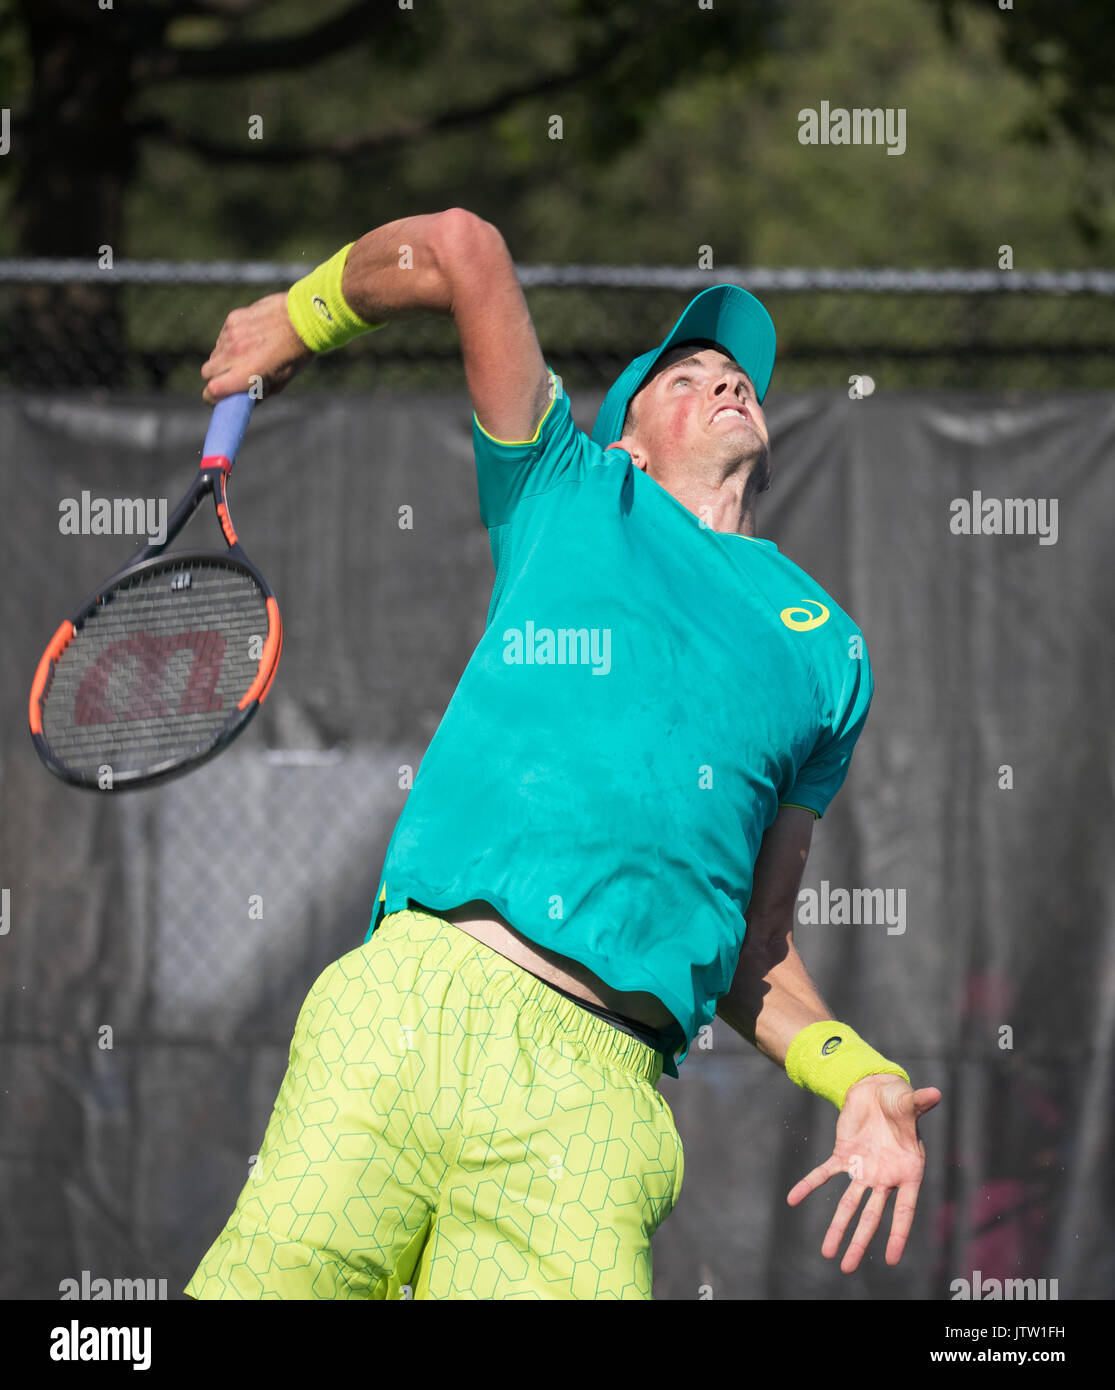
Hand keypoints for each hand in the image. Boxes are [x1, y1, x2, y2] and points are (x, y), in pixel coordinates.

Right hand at [201, 293, 312, 404]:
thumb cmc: (295, 355)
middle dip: (216, 377)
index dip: (213, 397)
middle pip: (207, 372)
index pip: (212, 391)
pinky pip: (222, 336)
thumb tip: (240, 402)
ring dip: (224, 357)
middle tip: (230, 377)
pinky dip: (230, 341)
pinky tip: (249, 338)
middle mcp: (234, 354)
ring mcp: (231, 335)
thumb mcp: (280, 382)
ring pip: (214, 353)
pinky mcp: (232, 319)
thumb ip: (257, 394)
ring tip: (247, 354)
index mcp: (246, 374)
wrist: (304, 319)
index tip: (217, 397)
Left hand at [786, 1073, 940, 1271]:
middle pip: (871, 1215)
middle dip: (859, 1240)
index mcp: (908, 1171)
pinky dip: (809, 1184)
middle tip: (846, 1267)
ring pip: (848, 1204)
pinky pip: (824, 1173)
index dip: (897, 1233)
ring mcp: (863, 1169)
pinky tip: (793, 1198)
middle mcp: (885, 1177)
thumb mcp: (909, 1101)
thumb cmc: (899, 1100)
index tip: (890, 1259)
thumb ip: (920, 1102)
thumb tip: (935, 1092)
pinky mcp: (843, 1156)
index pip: (903, 1209)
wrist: (877, 1090)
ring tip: (827, 1252)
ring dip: (837, 1227)